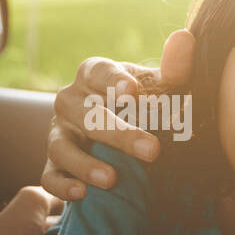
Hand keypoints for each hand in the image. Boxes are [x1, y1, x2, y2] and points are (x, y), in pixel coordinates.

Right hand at [41, 29, 194, 200]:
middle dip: (118, 132)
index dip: (113, 81)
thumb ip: (173, 69)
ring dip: (85, 164)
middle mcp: (70, 101)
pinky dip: (62, 186)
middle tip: (153, 150)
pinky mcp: (53, 164)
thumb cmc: (138, 104)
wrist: (113, 135)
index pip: (97, 72)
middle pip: (86, 113)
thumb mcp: (156, 86)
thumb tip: (185, 39)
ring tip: (111, 180)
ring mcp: (58, 133)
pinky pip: (49, 176)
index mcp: (92, 75)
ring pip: (62, 146)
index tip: (133, 91)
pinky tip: (81, 194)